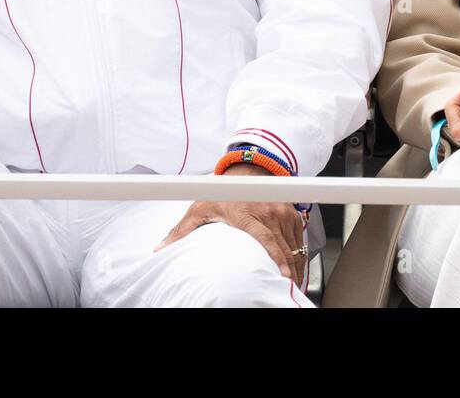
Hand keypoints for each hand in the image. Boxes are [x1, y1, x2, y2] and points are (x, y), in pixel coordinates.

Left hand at [155, 164, 306, 285]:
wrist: (244, 173)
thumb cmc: (222, 192)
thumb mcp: (199, 209)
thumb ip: (181, 231)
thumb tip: (160, 248)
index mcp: (246, 214)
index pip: (266, 239)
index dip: (278, 257)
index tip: (284, 274)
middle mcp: (267, 212)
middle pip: (284, 246)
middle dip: (291, 270)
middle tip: (290, 287)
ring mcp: (281, 211)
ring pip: (294, 243)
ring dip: (297, 264)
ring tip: (294, 283)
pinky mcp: (290, 211)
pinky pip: (298, 236)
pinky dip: (300, 252)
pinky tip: (297, 266)